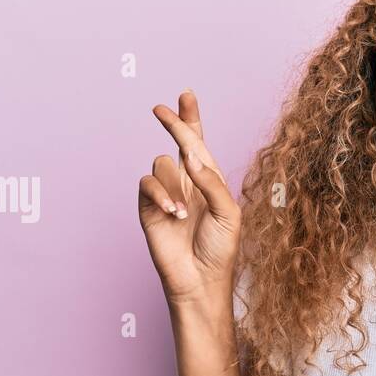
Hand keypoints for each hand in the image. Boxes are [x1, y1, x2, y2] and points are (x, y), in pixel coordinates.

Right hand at [138, 90, 242, 304]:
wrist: (200, 280)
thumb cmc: (220, 250)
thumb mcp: (228, 213)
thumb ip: (211, 182)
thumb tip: (190, 156)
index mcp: (209, 180)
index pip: (199, 143)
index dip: (192, 119)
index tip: (187, 95)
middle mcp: (187, 182)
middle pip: (177, 142)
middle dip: (172, 123)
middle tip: (160, 109)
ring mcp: (167, 193)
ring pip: (161, 163)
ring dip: (173, 184)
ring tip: (184, 213)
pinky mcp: (148, 208)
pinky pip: (147, 184)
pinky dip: (159, 195)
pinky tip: (171, 213)